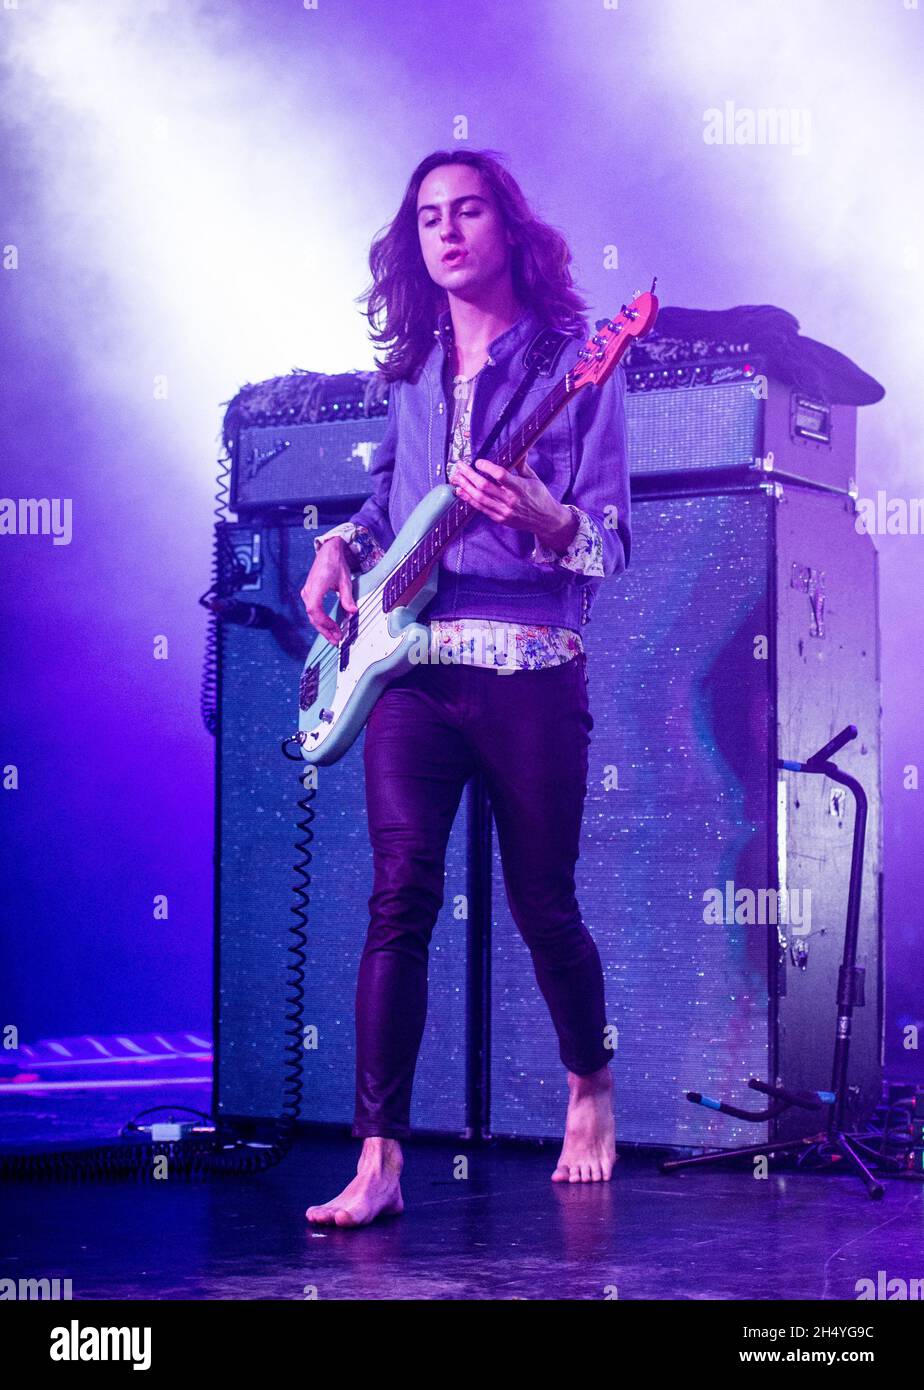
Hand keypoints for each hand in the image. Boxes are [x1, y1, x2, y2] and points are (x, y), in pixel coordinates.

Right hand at [301, 537, 357, 646]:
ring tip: (334, 636)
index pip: (314, 609)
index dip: (324, 622)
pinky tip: (329, 626)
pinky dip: (321, 620)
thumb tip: (352, 612)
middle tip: (336, 640)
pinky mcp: (309, 594)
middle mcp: (308, 591)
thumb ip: (347, 597)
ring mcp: (307, 592)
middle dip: (325, 630)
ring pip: (312, 615)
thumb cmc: (335, 564)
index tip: (335, 630)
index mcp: (316, 586)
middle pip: (313, 616)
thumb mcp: (345, 580)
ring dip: (323, 627)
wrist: (328, 551)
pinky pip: (313, 610)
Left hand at [450, 453, 576, 551]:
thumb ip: (522, 465)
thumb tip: (520, 449)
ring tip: (456, 477)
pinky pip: (481, 508)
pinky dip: (469, 499)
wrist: (545, 520)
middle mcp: (511, 500)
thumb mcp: (534, 479)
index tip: (479, 461)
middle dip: (469, 475)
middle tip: (460, 466)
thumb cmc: (540, 496)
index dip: (487, 467)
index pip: (501, 475)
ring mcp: (504, 511)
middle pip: (484, 486)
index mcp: (520, 488)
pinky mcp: (499, 518)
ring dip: (465, 486)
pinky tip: (461, 492)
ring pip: (479, 498)